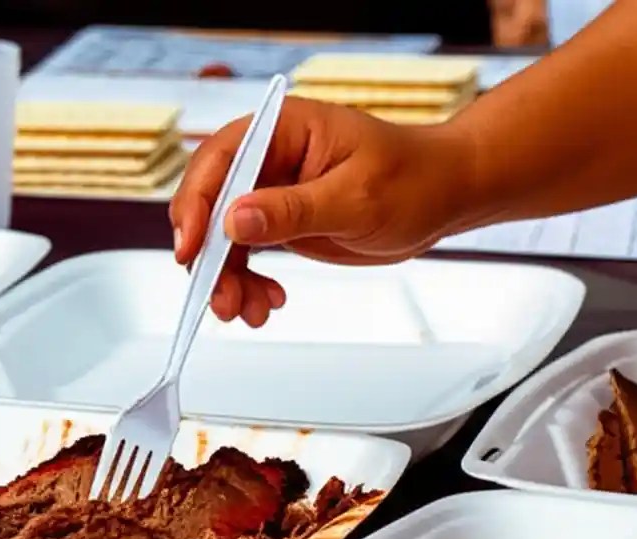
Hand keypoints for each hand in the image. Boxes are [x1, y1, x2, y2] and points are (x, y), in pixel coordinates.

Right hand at [170, 97, 477, 326]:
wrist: (444, 197)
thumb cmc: (415, 179)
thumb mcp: (356, 197)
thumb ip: (294, 210)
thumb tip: (236, 220)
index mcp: (283, 129)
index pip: (220, 159)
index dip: (197, 203)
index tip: (192, 248)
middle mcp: (268, 157)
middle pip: (211, 203)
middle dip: (209, 254)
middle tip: (219, 296)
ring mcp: (269, 192)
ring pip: (222, 237)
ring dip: (226, 278)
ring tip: (247, 311)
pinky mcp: (277, 222)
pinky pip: (242, 254)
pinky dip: (246, 283)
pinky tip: (267, 300)